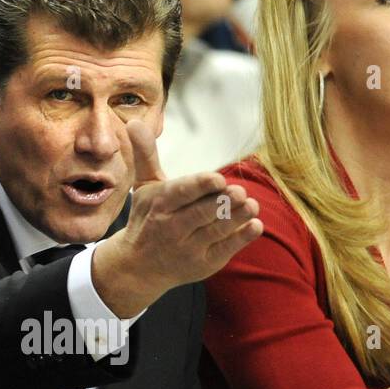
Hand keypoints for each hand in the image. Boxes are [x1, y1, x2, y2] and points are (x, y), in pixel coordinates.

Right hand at [93, 120, 262, 315]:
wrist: (139, 266)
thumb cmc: (147, 218)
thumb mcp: (144, 187)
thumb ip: (146, 155)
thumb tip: (134, 122)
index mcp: (161, 204)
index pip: (182, 193)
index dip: (201, 186)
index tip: (218, 179)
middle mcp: (173, 227)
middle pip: (203, 212)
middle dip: (223, 202)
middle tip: (240, 192)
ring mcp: (190, 247)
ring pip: (217, 230)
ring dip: (237, 217)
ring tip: (251, 205)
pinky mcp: (205, 263)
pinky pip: (226, 249)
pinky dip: (242, 237)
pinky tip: (255, 225)